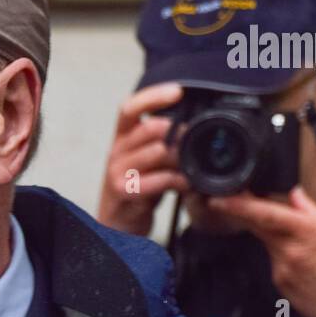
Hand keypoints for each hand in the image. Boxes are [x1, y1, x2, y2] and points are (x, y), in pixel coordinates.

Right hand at [97, 83, 189, 235]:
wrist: (115, 226)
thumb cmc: (136, 191)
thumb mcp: (144, 162)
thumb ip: (160, 143)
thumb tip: (192, 125)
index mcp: (121, 139)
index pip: (130, 107)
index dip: (153, 96)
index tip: (178, 90)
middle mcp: (116, 151)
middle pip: (150, 127)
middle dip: (180, 131)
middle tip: (200, 138)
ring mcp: (118, 172)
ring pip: (157, 152)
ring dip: (183, 156)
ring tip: (197, 163)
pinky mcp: (124, 192)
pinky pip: (157, 180)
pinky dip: (178, 180)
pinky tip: (188, 184)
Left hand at [208, 186, 315, 316]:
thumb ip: (311, 211)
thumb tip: (295, 193)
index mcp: (307, 231)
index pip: (264, 214)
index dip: (238, 206)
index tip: (219, 200)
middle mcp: (290, 249)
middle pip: (258, 226)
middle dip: (246, 215)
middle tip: (246, 209)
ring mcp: (281, 267)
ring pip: (268, 243)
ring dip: (275, 239)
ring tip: (304, 248)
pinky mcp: (278, 281)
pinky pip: (274, 261)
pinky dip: (282, 257)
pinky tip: (302, 265)